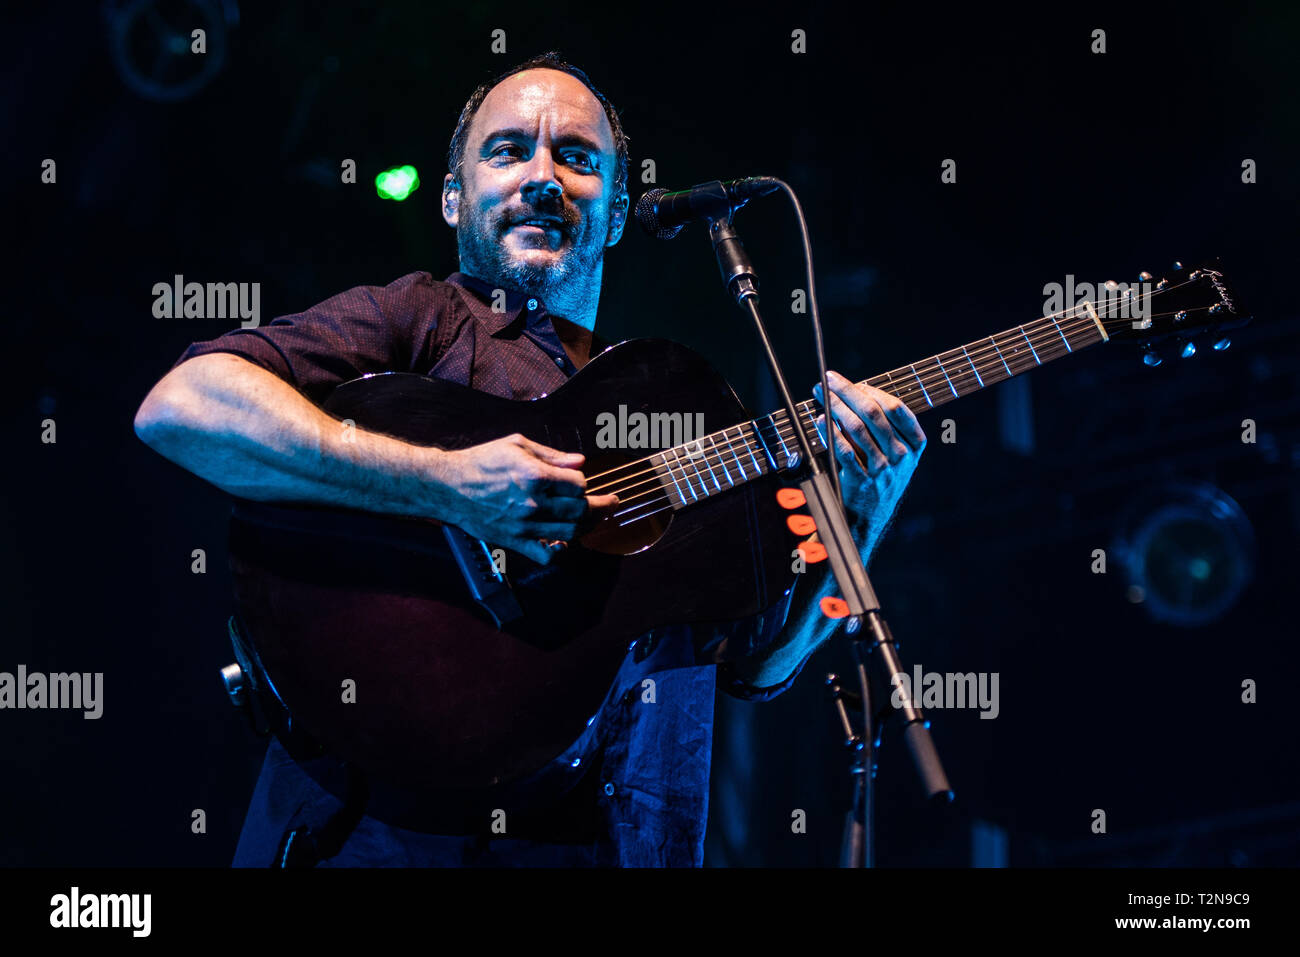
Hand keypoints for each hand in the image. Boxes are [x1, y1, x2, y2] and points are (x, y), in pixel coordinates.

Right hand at [439, 433, 619, 563]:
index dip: (582, 481)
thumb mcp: (516, 445)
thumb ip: (552, 455)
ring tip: (590, 519)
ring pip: (570, 532)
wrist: (446, 486)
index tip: (579, 481)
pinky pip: (546, 554)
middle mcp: (532, 502)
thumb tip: (580, 461)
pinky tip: (563, 541)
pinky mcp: (514, 540)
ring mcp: (524, 525)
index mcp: (535, 475)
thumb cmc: (480, 462)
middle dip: (598, 506)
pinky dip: (560, 550)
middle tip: (608, 503)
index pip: (578, 484)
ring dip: (584, 526)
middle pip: (580, 510)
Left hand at [812, 370, 924, 548]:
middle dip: (847, 392)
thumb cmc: (877, 478)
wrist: (869, 519)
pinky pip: (843, 450)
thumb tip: (853, 392)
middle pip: (874, 413)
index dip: (871, 391)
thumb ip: (880, 426)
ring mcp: (883, 470)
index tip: (852, 382)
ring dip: (835, 406)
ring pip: (857, 428)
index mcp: (914, 445)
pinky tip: (819, 420)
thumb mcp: (893, 454)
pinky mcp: (862, 482)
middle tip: (829, 380)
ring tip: (820, 395)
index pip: (895, 408)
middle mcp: (902, 457)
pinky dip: (829, 431)